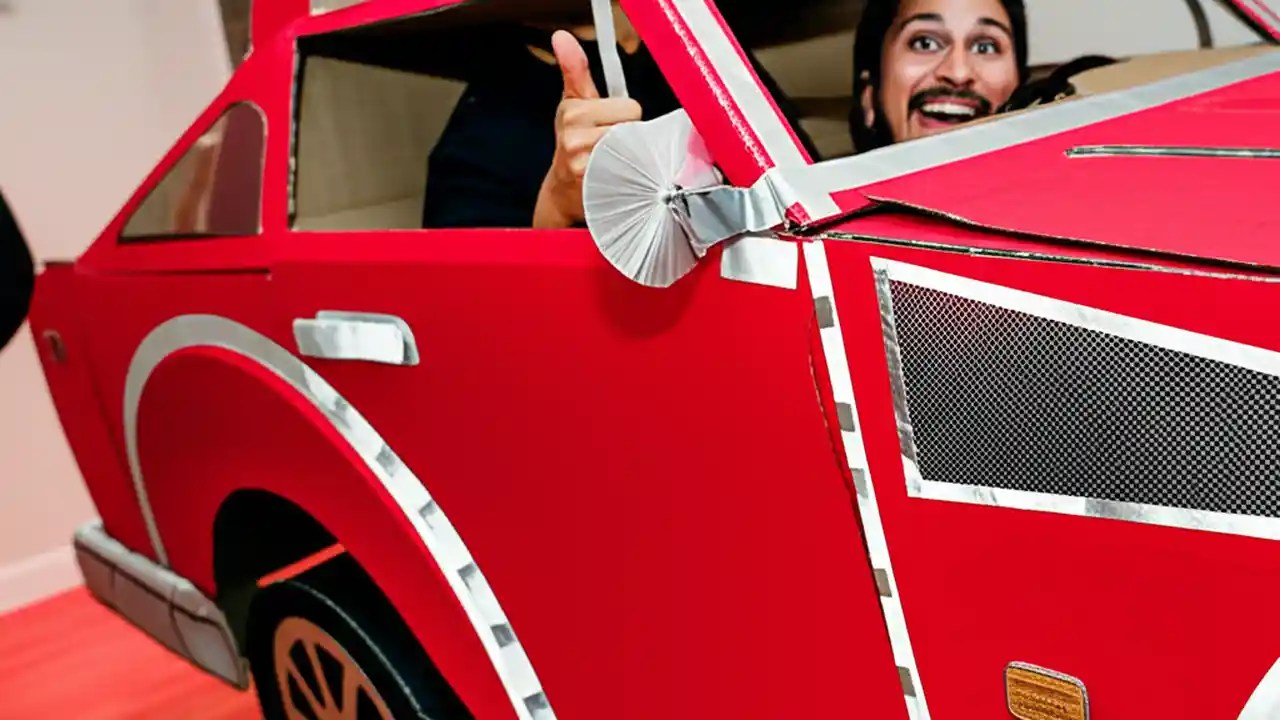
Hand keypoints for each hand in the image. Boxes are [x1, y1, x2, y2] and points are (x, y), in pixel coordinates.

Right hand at [533, 30, 641, 227]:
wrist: (563, 191)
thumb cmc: (574, 143)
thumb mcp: (574, 104)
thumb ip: (575, 70)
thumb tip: (561, 36)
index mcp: (572, 109)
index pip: (630, 107)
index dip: (625, 117)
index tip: (609, 125)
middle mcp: (572, 133)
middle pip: (633, 127)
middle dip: (628, 136)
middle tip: (610, 146)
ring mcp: (580, 158)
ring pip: (631, 148)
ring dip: (629, 156)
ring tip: (611, 162)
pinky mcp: (590, 181)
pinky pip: (626, 170)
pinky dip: (626, 174)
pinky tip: (612, 176)